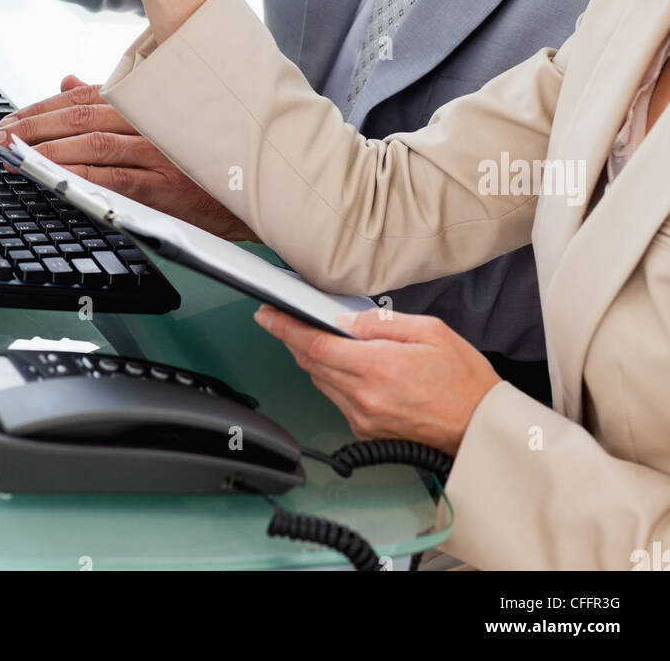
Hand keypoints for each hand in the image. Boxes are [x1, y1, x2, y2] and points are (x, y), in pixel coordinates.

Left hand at [0, 75, 258, 241]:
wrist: (264, 188)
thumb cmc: (211, 156)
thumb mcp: (163, 120)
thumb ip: (113, 101)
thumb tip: (67, 80)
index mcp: (150, 102)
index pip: (86, 97)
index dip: (43, 107)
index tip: (11, 120)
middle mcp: (154, 121)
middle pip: (81, 117)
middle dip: (34, 127)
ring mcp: (160, 153)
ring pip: (93, 145)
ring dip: (47, 151)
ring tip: (14, 157)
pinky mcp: (167, 187)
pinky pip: (114, 179)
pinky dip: (79, 178)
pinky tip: (53, 181)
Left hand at [254, 306, 500, 454]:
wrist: (480, 429)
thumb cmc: (463, 379)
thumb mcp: (429, 331)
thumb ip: (380, 323)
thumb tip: (344, 319)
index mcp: (379, 367)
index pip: (316, 345)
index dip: (286, 328)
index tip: (267, 315)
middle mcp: (366, 397)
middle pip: (312, 364)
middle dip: (294, 340)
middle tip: (283, 320)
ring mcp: (364, 419)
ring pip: (321, 382)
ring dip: (315, 360)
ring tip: (321, 339)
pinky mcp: (367, 433)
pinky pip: (338, 400)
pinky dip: (334, 380)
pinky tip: (348, 367)